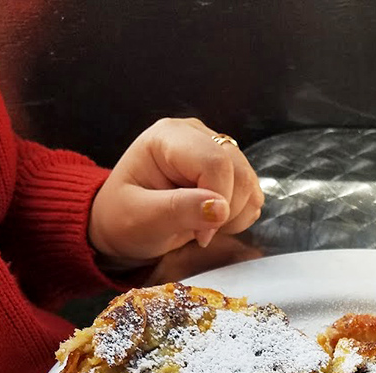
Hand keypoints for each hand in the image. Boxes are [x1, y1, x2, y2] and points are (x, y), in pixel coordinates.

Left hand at [88, 117, 263, 269]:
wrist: (123, 226)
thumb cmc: (124, 220)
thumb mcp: (141, 219)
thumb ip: (178, 210)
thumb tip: (220, 208)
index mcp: (168, 137)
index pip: (215, 163)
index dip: (216, 203)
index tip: (198, 235)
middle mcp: (196, 135)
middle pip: (239, 171)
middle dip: (227, 211)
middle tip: (199, 232)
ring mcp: (215, 150)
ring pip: (250, 183)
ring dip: (235, 215)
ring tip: (203, 226)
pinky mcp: (228, 170)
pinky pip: (252, 194)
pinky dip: (240, 216)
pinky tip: (213, 221)